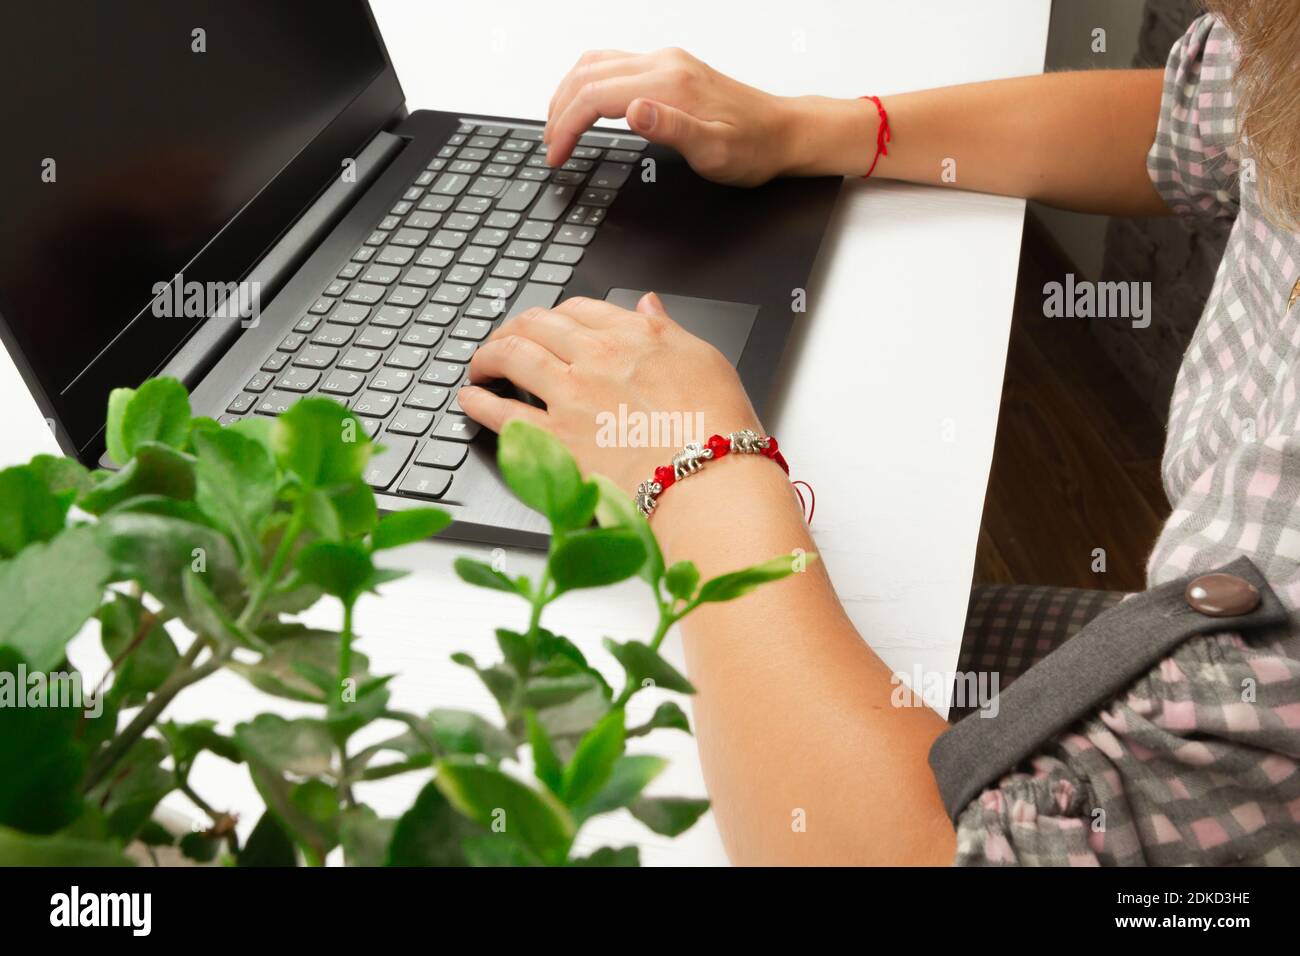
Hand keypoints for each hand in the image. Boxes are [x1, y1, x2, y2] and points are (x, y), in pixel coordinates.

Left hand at [457, 293, 760, 494]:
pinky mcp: (553, 438)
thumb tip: (649, 305)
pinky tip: (470, 399)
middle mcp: (595, 357)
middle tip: (507, 338)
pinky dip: (479, 401)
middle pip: (537, 325)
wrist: (707, 478)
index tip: (552, 325)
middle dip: (516, 327)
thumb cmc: (717, 427)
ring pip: (512, 356)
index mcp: (632, 335)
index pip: (580, 309)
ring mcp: (569, 396)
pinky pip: (502, 411)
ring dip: (488, 355)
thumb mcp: (704, 359)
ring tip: (481, 364)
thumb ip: (667, 330)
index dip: (560, 314)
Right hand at [543, 47, 798, 186]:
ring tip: (556, 128)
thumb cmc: (753, 147)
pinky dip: (586, 85)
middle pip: (588, 75)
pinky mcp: (667, 69)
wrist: (783, 133)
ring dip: (567, 94)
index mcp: (669, 84)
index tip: (557, 155)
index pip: (596, 96)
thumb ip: (672, 129)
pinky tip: (584, 107)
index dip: (567, 126)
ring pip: (595, 65)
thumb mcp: (715, 150)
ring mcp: (665, 63)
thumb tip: (633, 112)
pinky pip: (612, 66)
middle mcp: (664, 65)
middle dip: (558, 111)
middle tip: (550, 148)